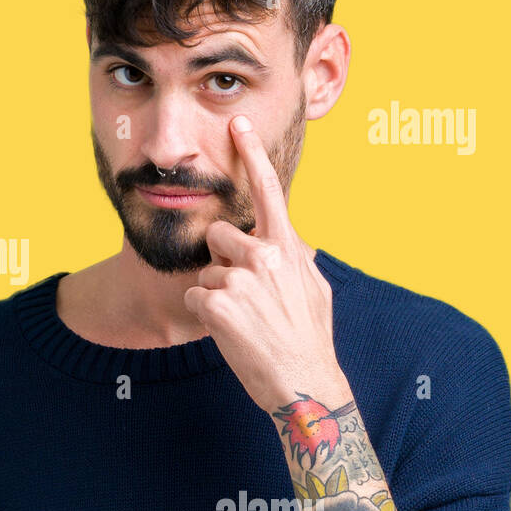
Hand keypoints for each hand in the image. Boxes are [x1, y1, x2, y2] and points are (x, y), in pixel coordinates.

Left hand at [182, 115, 345, 411]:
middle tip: (246, 296)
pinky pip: (195, 297)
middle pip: (220, 237)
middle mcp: (265, 256)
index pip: (269, 192)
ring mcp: (239, 280)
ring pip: (207, 273)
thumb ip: (299, 261)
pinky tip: (231, 333)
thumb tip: (296, 244)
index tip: (237, 124)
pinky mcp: (216, 305)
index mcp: (288, 248)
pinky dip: (205, 316)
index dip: (252, 155)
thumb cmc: (309, 341)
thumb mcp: (315, 292)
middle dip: (224, 261)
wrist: (305, 386)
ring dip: (217, 295)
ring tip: (245, 322)